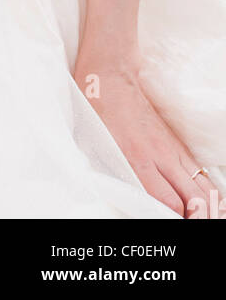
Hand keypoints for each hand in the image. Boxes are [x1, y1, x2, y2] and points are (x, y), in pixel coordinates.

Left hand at [73, 53, 221, 218]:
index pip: (168, 202)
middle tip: (188, 224)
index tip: (165, 223)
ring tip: (201, 218)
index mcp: (137, 158)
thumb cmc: (96, 110)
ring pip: (204, 187)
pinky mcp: (177, 143)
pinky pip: (200, 173)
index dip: (172, 219)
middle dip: (196, 218)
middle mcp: (160, 155)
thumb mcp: (93, 145)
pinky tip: (204, 204)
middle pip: (194, 199)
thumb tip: (116, 196)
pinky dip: (206, 192)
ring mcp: (172, 149)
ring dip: (206, 208)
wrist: (110, 75)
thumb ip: (110, 174)